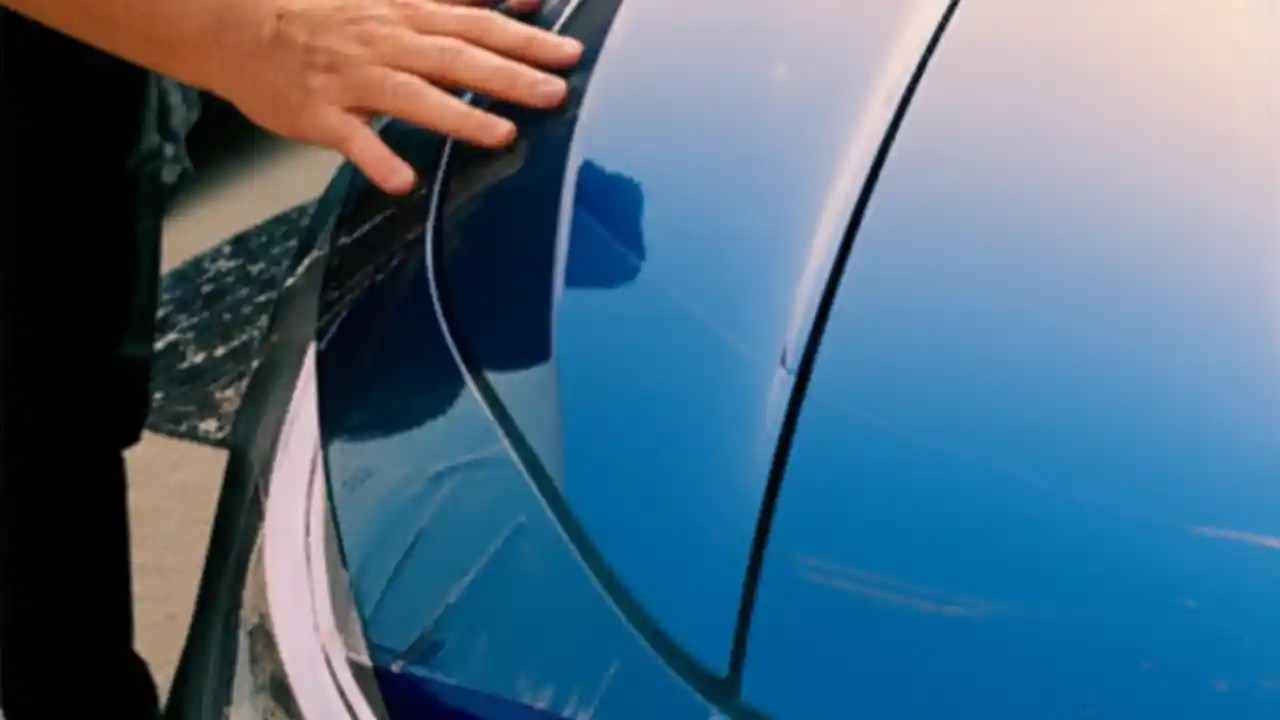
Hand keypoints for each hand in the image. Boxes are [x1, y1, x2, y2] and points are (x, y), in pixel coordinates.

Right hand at [209, 0, 581, 193]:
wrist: (239, 26)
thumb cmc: (326, 16)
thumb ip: (455, 0)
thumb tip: (523, 1)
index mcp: (404, 14)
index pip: (475, 24)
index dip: (523, 39)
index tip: (568, 53)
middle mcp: (384, 42)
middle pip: (455, 57)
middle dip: (509, 75)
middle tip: (556, 93)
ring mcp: (351, 79)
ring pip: (412, 95)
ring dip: (459, 117)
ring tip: (502, 136)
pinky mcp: (318, 113)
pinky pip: (350, 138)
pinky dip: (376, 157)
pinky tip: (402, 181)